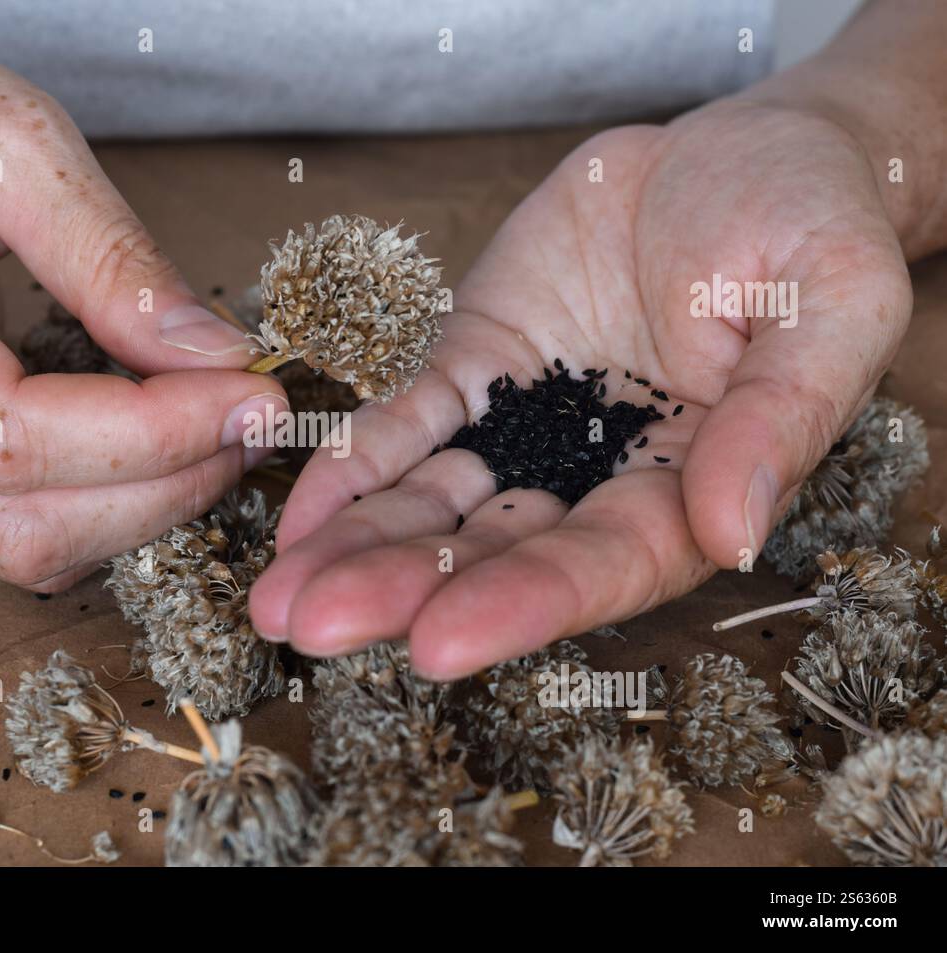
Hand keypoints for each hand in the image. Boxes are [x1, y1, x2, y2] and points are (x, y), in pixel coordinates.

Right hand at [0, 9, 282, 589]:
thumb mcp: (12, 141)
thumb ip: (113, 260)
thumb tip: (216, 358)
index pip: (11, 437)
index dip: (152, 435)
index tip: (253, 395)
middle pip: (21, 524)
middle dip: (163, 487)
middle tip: (254, 422)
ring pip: (21, 550)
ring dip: (142, 510)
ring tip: (217, 434)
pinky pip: (10, 534)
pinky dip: (103, 509)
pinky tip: (157, 451)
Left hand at [250, 99, 910, 677]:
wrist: (733, 153)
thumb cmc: (805, 226)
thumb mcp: (830, 307)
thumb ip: (778, 419)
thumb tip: (736, 532)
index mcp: (688, 487)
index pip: (602, 565)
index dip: (520, 605)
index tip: (437, 644)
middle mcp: (594, 477)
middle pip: (494, 552)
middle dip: (402, 590)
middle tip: (309, 626)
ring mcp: (526, 425)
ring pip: (436, 502)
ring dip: (357, 546)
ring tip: (277, 596)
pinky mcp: (477, 366)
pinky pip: (410, 422)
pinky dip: (355, 463)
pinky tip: (299, 511)